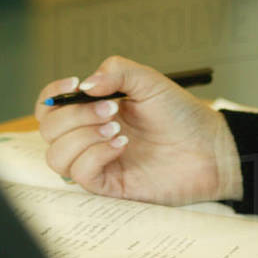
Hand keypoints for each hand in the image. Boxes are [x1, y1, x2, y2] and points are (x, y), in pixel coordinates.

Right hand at [34, 55, 242, 205]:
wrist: (209, 147)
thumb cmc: (181, 115)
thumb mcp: (148, 81)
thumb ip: (116, 71)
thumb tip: (85, 86)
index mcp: (92, 110)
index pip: (51, 107)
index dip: (52, 95)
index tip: (74, 84)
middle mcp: (89, 136)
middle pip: (48, 131)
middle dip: (74, 116)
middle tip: (111, 109)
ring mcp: (98, 162)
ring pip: (57, 156)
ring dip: (82, 137)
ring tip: (117, 129)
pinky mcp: (109, 185)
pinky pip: (81, 174)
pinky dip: (95, 156)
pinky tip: (121, 146)